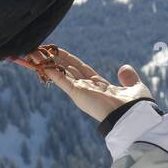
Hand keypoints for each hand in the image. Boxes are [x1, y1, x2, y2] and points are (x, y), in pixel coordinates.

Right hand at [11, 45, 152, 122]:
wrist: (134, 117)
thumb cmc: (136, 107)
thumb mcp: (134, 87)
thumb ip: (128, 78)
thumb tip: (124, 68)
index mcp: (99, 85)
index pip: (80, 68)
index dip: (68, 59)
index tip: (57, 50)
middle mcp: (87, 88)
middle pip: (65, 69)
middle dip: (52, 59)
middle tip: (37, 49)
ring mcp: (81, 91)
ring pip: (60, 73)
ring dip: (45, 63)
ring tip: (31, 53)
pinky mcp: (78, 94)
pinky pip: (62, 80)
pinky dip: (51, 72)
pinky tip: (39, 64)